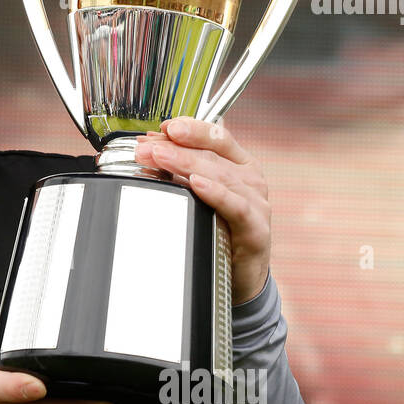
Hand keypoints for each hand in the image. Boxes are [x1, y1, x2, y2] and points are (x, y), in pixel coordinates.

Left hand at [133, 117, 270, 304]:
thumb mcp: (200, 195)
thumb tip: (150, 147)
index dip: (192, 129)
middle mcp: (250, 179)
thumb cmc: (220, 230)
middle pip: (212, 155)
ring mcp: (256, 202)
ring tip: (160, 157)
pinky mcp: (256, 229)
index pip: (217, 137)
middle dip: (176, 148)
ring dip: (186, 164)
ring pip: (220, 176)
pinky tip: (197, 184)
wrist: (241, 275)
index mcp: (239, 165)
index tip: (165, 127)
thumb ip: (181, 170)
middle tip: (147, 147)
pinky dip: (215, 193)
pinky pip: (235, 207)